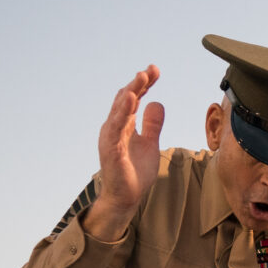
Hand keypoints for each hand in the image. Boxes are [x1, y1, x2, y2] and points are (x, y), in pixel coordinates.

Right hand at [86, 66, 164, 239]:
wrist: (126, 197)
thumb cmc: (134, 171)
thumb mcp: (150, 143)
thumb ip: (152, 124)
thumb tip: (156, 102)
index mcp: (123, 124)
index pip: (133, 99)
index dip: (143, 84)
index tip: (155, 70)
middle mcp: (115, 127)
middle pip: (125, 99)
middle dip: (138, 83)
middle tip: (150, 70)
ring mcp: (111, 138)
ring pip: (119, 110)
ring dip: (130, 93)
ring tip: (141, 78)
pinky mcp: (111, 150)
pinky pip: (116, 129)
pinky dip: (122, 114)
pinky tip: (131, 100)